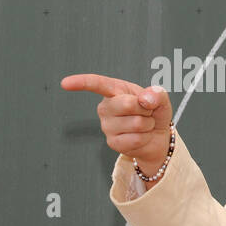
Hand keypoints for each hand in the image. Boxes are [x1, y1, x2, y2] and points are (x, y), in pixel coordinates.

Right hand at [60, 74, 174, 169]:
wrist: (157, 137)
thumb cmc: (154, 112)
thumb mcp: (160, 99)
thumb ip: (156, 94)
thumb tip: (145, 99)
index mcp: (114, 91)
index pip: (96, 84)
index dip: (81, 83)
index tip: (65, 83)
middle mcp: (105, 108)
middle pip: (126, 104)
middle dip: (145, 108)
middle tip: (147, 112)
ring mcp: (107, 126)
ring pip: (135, 123)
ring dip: (147, 124)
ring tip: (144, 125)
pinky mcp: (112, 143)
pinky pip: (135, 139)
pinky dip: (145, 138)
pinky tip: (141, 137)